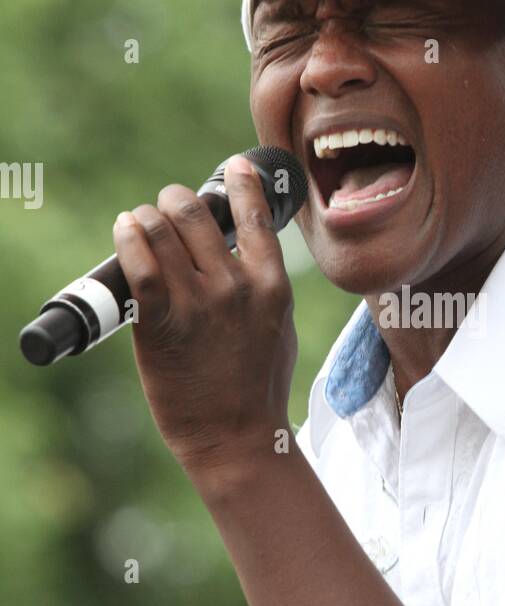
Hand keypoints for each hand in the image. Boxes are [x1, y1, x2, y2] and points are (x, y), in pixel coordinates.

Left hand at [113, 155, 296, 476]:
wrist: (236, 438)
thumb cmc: (258, 387)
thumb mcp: (279, 326)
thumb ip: (266, 286)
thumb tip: (250, 252)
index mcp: (271, 286)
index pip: (255, 214)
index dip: (240, 182)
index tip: (232, 167)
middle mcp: (235, 287)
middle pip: (194, 214)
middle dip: (174, 202)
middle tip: (167, 208)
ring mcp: (198, 304)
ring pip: (161, 229)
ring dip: (146, 219)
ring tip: (140, 225)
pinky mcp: (161, 323)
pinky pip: (139, 264)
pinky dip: (128, 238)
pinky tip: (125, 230)